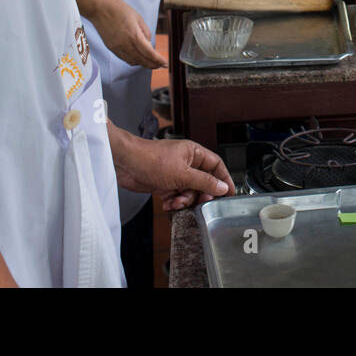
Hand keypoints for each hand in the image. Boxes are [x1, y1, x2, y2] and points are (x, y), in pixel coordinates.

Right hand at [91, 0, 165, 69]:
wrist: (100, 9)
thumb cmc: (120, 10)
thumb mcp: (138, 18)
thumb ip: (145, 32)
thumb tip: (148, 44)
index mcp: (134, 36)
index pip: (149, 53)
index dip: (158, 60)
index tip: (165, 63)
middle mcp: (125, 45)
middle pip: (141, 60)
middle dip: (153, 65)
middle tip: (161, 65)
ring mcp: (117, 48)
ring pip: (133, 62)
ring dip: (143, 64)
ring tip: (151, 62)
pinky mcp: (111, 48)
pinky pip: (124, 58)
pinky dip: (133, 60)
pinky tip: (138, 58)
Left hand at [120, 136, 235, 210]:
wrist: (126, 164)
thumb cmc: (151, 159)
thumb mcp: (183, 174)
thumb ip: (205, 182)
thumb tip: (222, 187)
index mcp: (194, 153)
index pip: (216, 165)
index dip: (224, 179)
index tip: (230, 193)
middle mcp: (186, 162)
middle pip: (203, 182)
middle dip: (199, 194)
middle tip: (198, 202)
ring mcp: (175, 173)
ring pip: (189, 192)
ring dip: (183, 200)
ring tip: (175, 201)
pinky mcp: (164, 183)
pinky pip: (176, 196)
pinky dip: (173, 201)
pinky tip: (166, 202)